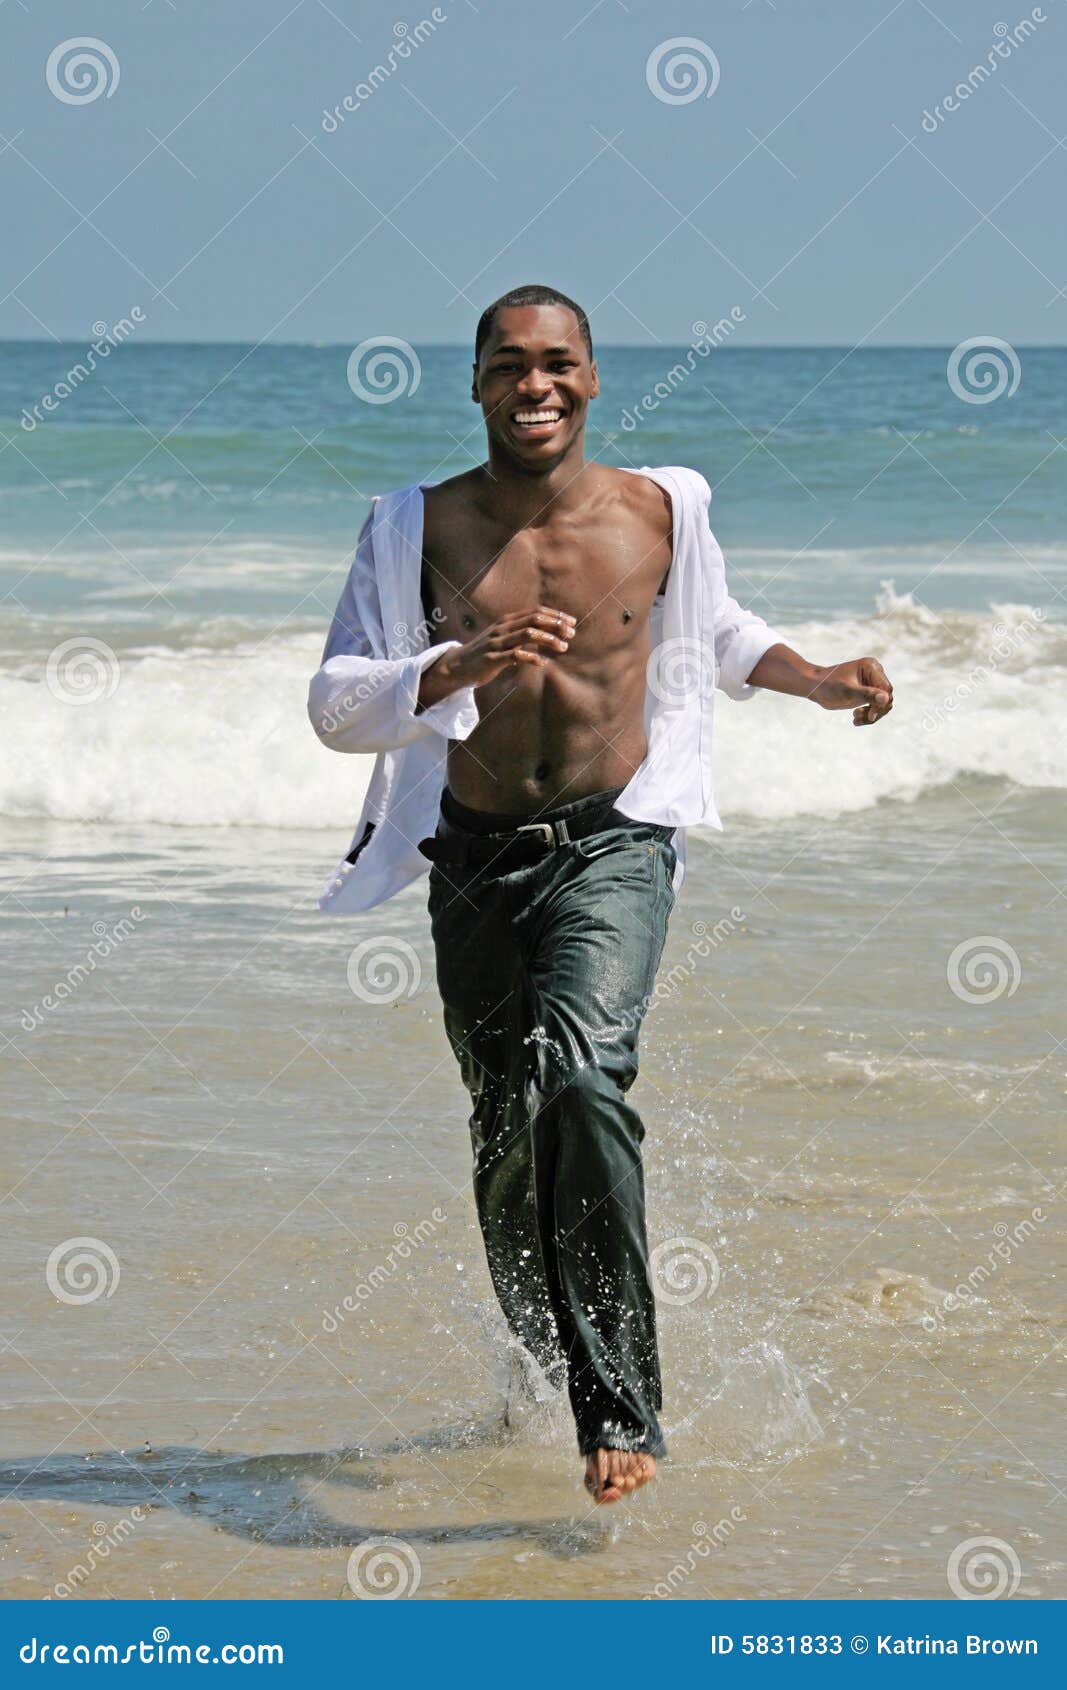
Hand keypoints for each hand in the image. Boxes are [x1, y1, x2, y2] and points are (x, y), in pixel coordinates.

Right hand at [418, 605, 575, 708]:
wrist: (457, 666)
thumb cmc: (484, 653)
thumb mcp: (502, 639)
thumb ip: (520, 634)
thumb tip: (546, 634)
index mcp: (506, 621)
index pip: (535, 611)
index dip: (555, 615)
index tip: (572, 621)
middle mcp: (502, 628)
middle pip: (534, 620)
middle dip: (556, 624)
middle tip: (572, 633)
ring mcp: (496, 642)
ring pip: (528, 634)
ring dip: (549, 639)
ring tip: (563, 647)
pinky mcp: (492, 658)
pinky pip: (515, 655)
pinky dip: (531, 657)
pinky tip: (542, 662)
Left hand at [811, 656, 893, 725]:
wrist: (815, 687)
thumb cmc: (828, 686)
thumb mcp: (847, 691)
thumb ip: (867, 694)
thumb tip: (886, 698)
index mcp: (871, 667)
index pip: (885, 689)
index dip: (880, 704)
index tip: (869, 716)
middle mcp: (874, 672)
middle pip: (886, 697)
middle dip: (875, 711)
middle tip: (860, 719)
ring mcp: (872, 682)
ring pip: (882, 703)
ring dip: (872, 715)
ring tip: (855, 720)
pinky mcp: (867, 691)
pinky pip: (875, 706)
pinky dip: (868, 715)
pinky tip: (855, 720)